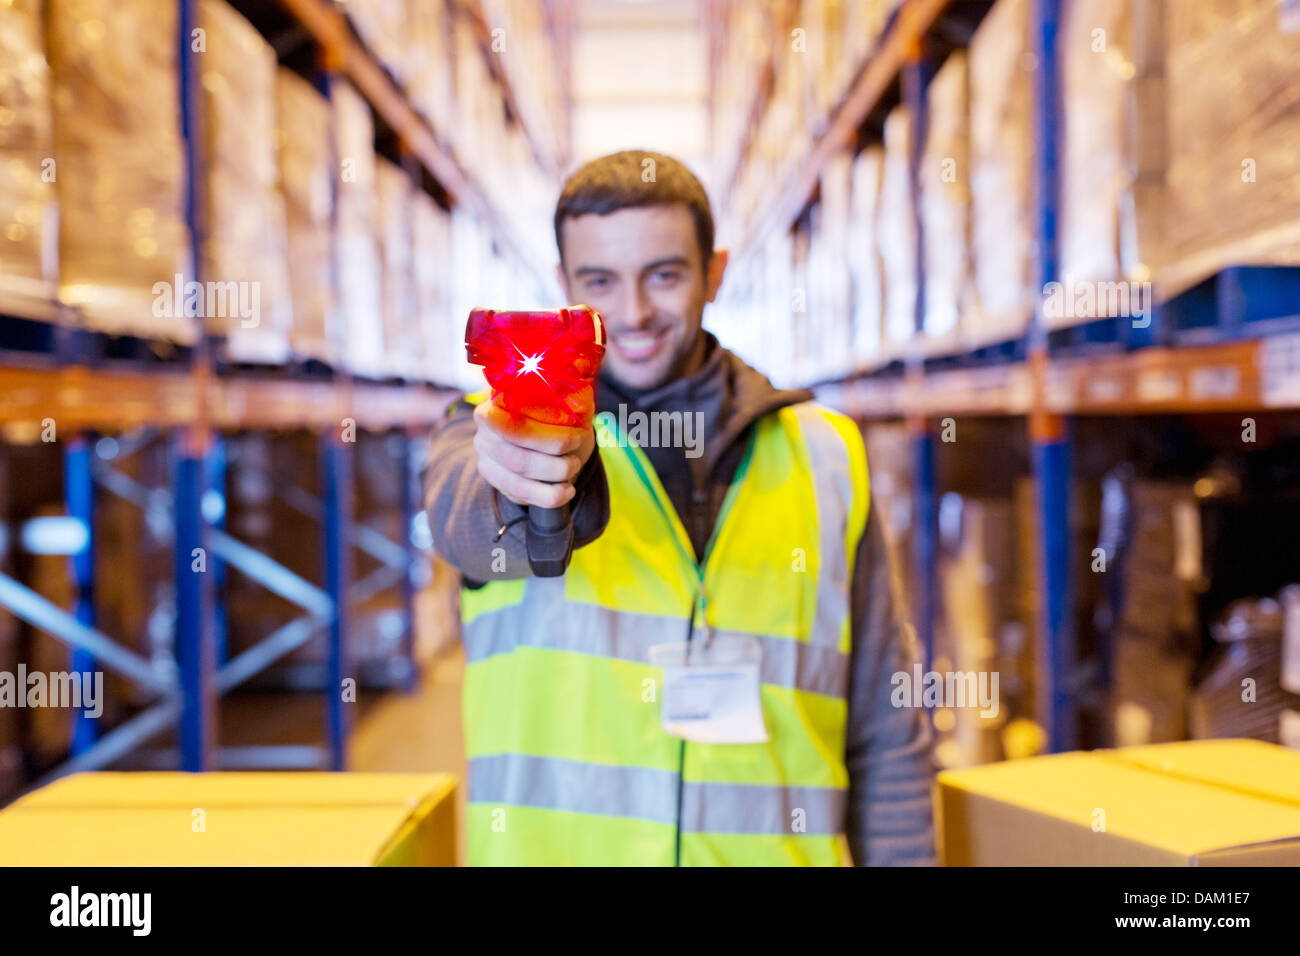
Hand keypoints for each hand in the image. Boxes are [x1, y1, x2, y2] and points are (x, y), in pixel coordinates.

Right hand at [472, 390, 595, 508]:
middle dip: (555, 464)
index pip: (515, 427)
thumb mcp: (562, 402)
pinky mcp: (496, 483)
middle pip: (518, 458)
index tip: (578, 437)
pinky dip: (549, 497)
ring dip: (553, 480)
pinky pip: (520, 495)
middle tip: (576, 460)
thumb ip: (567, 397)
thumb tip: (581, 392)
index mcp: (495, 408)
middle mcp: (483, 435)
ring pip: (519, 481)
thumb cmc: (556, 419)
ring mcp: (486, 461)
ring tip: (573, 471)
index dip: (550, 438)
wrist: (548, 443)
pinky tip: (566, 492)